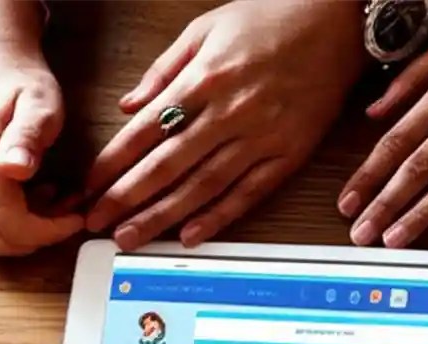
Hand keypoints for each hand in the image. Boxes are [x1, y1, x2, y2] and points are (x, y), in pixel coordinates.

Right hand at [0, 55, 81, 255]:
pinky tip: (22, 207)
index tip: (75, 221)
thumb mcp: (40, 103)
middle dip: (35, 237)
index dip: (45, 231)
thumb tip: (16, 170)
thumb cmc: (22, 84)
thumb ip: (28, 136)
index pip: (7, 215)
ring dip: (17, 237)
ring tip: (47, 207)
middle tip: (65, 215)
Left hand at [84, 0, 363, 249]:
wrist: (338, 22)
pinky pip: (248, 193)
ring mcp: (261, 137)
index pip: (145, 131)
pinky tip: (191, 235)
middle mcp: (229, 112)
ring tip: (133, 237)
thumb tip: (129, 106)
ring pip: (202, 186)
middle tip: (98, 223)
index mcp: (204, 79)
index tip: (90, 186)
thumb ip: (164, 69)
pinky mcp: (288, 154)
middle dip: (126, 198)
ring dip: (162, 216)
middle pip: (167, 165)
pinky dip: (218, 217)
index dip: (113, 163)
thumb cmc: (273, 18)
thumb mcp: (206, 28)